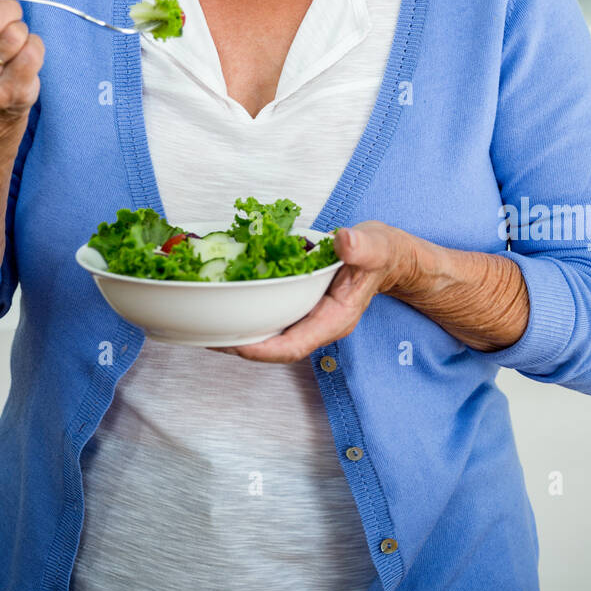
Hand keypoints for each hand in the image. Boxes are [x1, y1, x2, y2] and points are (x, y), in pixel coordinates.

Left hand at [213, 221, 423, 363]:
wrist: (386, 256)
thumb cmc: (380, 253)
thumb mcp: (376, 246)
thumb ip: (361, 247)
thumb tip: (344, 240)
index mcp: (333, 319)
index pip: (293, 346)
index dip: (263, 349)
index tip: (234, 344)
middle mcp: (316, 324)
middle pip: (273, 346)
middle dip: (239, 345)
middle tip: (204, 336)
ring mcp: (306, 317)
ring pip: (269, 334)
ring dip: (238, 331)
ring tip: (204, 324)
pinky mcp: (298, 304)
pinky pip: (270, 315)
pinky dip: (247, 310)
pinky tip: (225, 300)